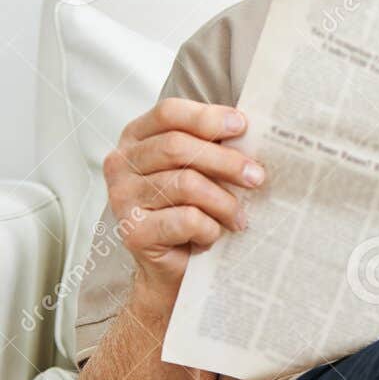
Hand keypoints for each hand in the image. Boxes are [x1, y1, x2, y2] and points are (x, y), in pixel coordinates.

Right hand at [103, 98, 264, 306]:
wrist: (172, 267)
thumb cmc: (189, 208)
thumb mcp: (199, 169)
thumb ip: (212, 145)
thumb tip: (250, 129)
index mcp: (135, 138)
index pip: (168, 113)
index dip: (207, 116)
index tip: (242, 126)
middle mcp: (121, 164)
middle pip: (177, 147)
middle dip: (226, 161)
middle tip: (256, 176)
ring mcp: (121, 198)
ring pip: (185, 184)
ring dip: (223, 202)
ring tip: (240, 217)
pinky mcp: (133, 231)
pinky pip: (185, 219)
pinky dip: (209, 228)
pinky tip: (213, 235)